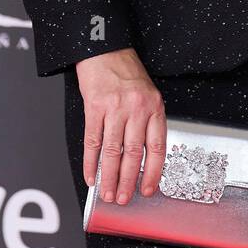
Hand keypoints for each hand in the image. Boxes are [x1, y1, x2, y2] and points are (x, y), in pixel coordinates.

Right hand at [75, 47, 166, 204]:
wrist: (105, 49)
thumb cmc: (126, 72)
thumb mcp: (146, 94)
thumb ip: (146, 122)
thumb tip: (139, 160)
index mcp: (154, 106)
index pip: (157, 147)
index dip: (153, 172)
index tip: (148, 190)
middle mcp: (136, 108)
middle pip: (134, 153)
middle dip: (128, 181)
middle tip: (124, 199)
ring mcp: (114, 108)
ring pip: (112, 151)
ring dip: (109, 177)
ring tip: (107, 193)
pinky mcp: (94, 107)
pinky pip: (92, 141)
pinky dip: (90, 162)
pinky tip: (90, 175)